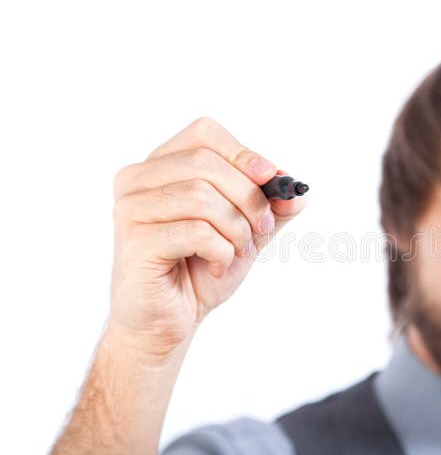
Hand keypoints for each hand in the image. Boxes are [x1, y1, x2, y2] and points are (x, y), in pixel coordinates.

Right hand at [108, 117, 306, 359]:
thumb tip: (297, 190)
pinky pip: (195, 231)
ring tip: (236, 251)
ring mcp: (130, 209)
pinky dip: (221, 251)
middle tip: (259, 228)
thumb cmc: (199, 270)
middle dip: (248, 198)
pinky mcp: (134, 242)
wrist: (169, 320)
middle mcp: (138, 180)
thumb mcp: (245, 230)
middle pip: (206, 164)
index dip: (242, 153)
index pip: (204, 133)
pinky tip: (216, 266)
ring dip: (235, 229)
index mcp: (160, 166)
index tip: (269, 179)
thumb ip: (270, 206)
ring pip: (201, 197)